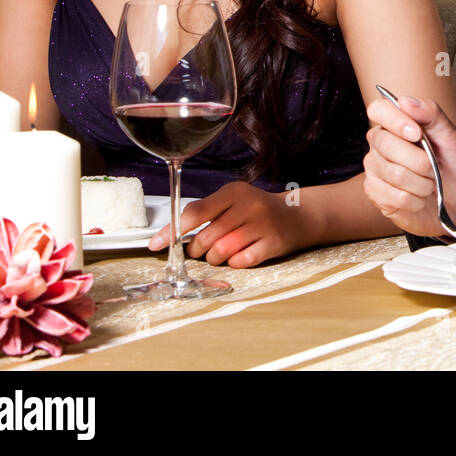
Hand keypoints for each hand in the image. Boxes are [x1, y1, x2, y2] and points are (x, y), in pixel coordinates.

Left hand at [147, 181, 311, 267]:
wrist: (299, 215)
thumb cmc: (258, 210)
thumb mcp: (234, 200)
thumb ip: (207, 212)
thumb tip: (172, 234)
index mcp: (234, 192)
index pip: (195, 212)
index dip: (172, 231)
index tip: (156, 244)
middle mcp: (249, 206)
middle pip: (206, 237)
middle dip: (196, 250)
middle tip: (199, 250)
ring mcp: (263, 225)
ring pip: (221, 252)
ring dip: (215, 259)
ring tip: (220, 253)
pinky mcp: (273, 243)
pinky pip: (241, 262)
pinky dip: (234, 263)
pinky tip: (240, 255)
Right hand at [363, 94, 455, 237]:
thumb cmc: (452, 165)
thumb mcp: (452, 138)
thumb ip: (432, 115)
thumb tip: (407, 101)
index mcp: (396, 123)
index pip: (378, 109)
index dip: (396, 120)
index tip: (417, 133)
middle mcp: (379, 143)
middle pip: (387, 144)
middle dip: (421, 160)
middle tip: (433, 166)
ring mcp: (374, 168)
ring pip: (395, 174)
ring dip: (423, 183)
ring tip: (428, 181)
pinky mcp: (375, 193)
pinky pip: (396, 197)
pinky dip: (417, 200)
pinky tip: (419, 196)